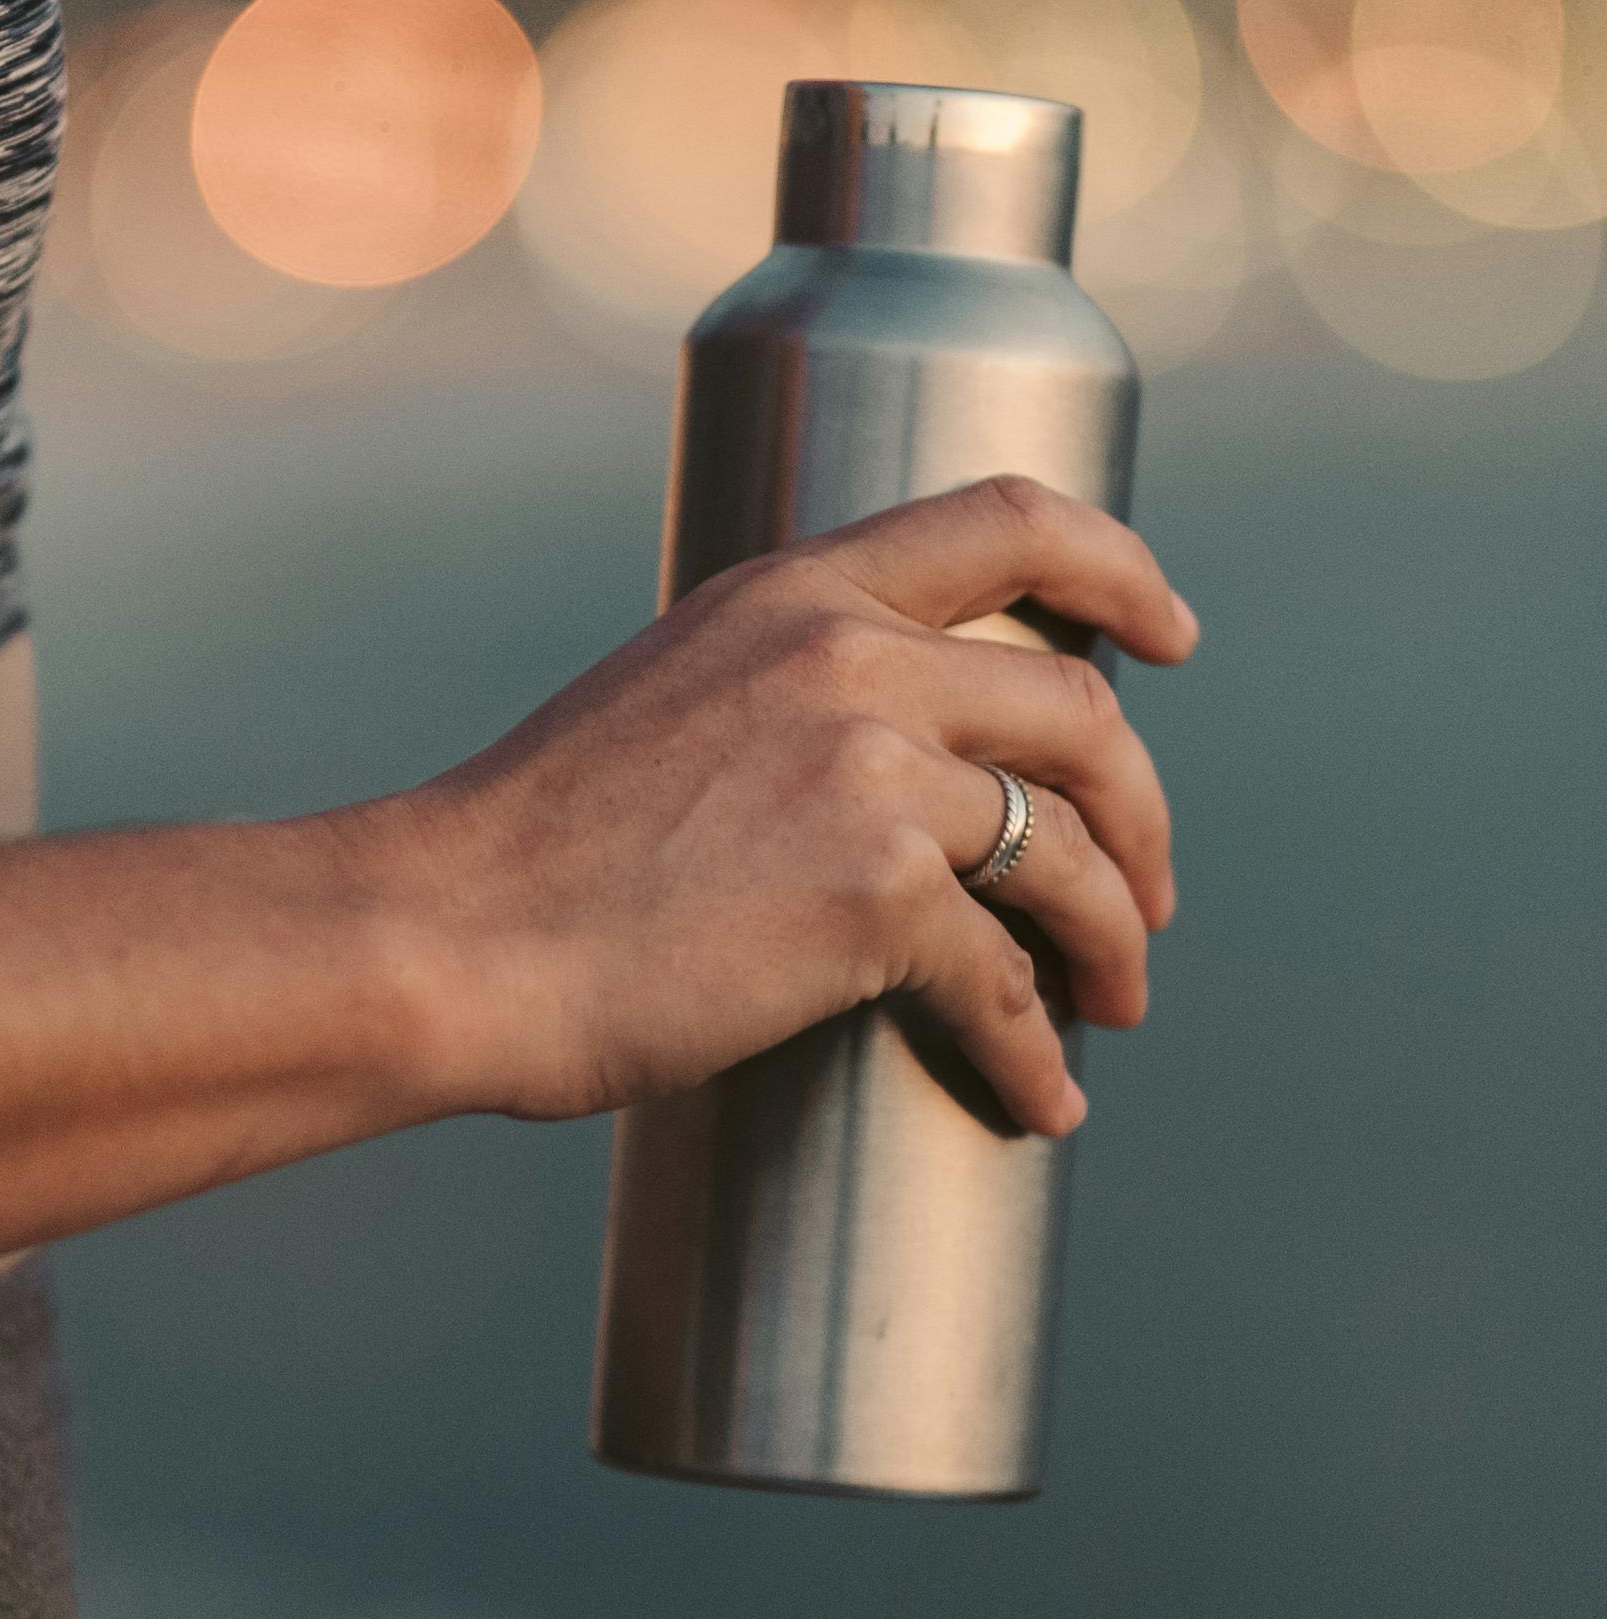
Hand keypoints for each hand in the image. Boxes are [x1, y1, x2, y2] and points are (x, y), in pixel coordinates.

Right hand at [399, 475, 1196, 1135]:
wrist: (446, 935)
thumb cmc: (532, 848)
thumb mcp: (667, 698)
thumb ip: (780, 697)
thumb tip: (876, 769)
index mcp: (797, 591)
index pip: (1010, 520)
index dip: (1122, 571)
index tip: (1172, 636)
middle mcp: (850, 656)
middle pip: (1081, 712)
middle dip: (1141, 814)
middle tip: (1146, 893)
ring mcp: (872, 770)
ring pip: (1071, 850)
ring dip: (1116, 935)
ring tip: (1116, 1004)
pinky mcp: (875, 895)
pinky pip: (1007, 980)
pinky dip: (1037, 1050)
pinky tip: (1042, 1099)